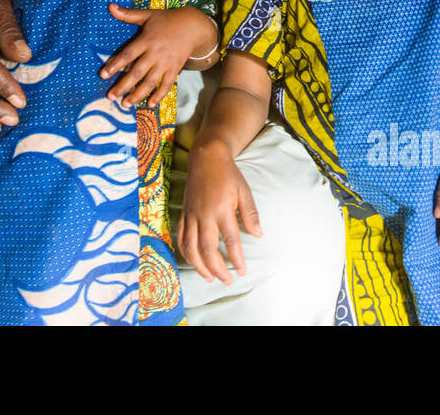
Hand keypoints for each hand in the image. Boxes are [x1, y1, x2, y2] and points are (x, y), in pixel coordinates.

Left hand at [100, 4, 214, 107]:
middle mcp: (155, 53)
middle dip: (123, 86)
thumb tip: (110, 6)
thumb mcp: (147, 15)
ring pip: (150, 82)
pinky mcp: (175, 69)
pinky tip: (149, 104)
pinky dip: (159, 95)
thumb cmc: (166, 20)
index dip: (114, 65)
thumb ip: (128, 14)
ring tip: (125, 104)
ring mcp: (166, 63)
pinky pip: (166, 85)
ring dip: (137, 94)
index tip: (102, 75)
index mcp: (146, 40)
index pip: (128, 54)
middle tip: (110, 96)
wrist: (193, 26)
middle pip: (137, 72)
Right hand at [175, 139, 262, 283]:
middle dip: (217, 268)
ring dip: (199, 266)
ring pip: (191, 247)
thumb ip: (250, 214)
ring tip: (210, 277)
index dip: (236, 259)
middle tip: (227, 280)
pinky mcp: (184, 213)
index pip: (230, 240)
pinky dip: (185, 252)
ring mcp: (191, 215)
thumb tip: (258, 235)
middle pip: (207, 249)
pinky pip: (181, 237)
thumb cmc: (228, 174)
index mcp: (221, 210)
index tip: (242, 272)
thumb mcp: (244, 191)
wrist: (205, 157)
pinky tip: (193, 261)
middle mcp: (204, 215)